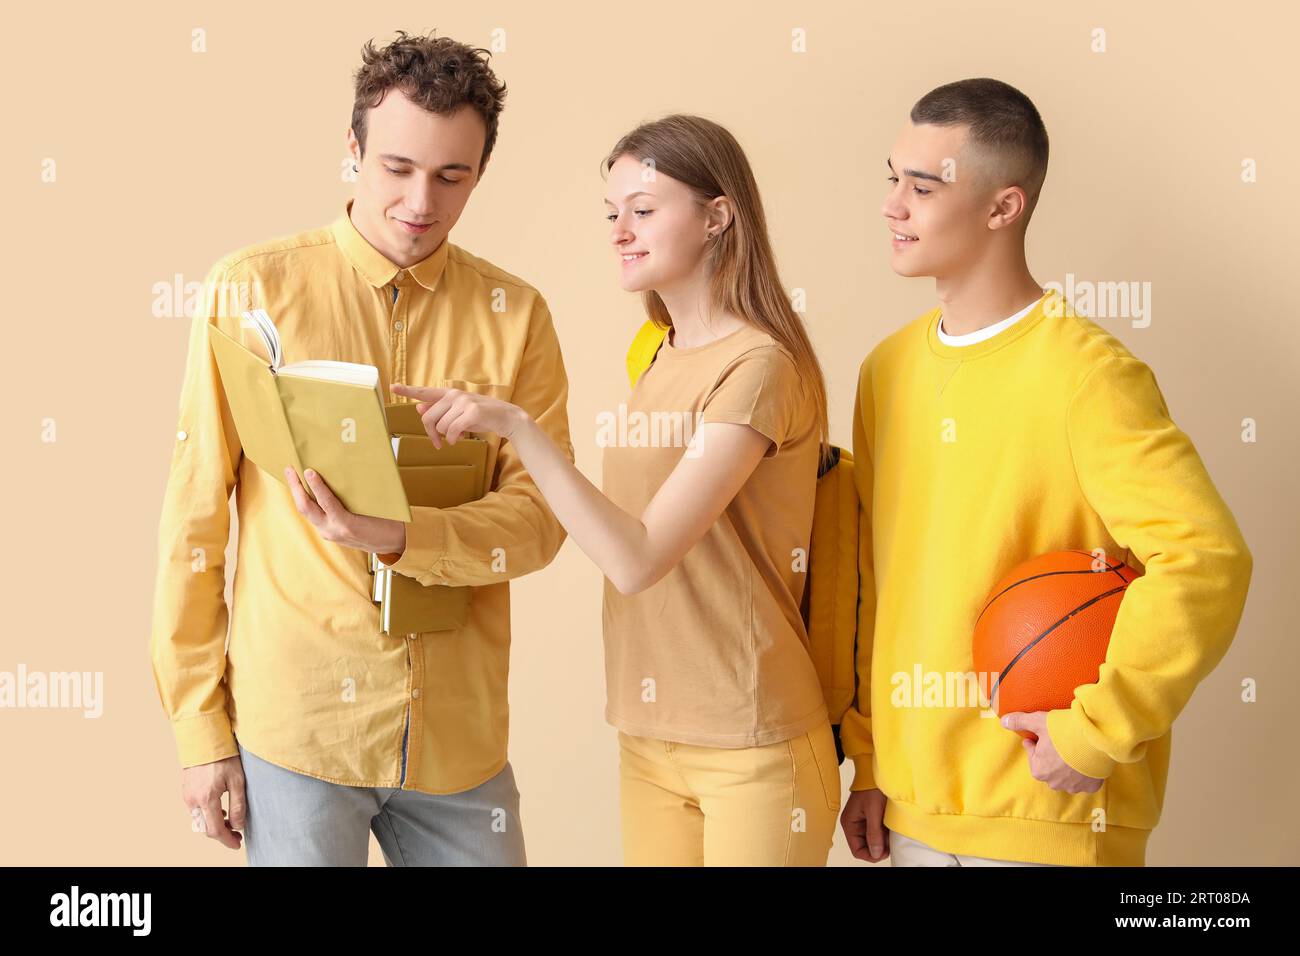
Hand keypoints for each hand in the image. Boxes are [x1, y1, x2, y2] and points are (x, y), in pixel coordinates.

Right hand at [181, 754, 245, 849]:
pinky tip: (219, 809)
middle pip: (205, 828)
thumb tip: (238, 825)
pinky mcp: (186, 791)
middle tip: (236, 833)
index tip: (237, 843)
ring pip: (200, 820)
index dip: (226, 840)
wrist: (205, 739)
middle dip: (221, 834)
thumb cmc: (223, 757)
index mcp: (206, 799)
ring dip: (214, 824)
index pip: (215, 830)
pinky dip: (207, 814)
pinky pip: (196, 810)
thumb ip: (238, 805)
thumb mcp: (238, 780)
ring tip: (230, 820)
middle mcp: (193, 800)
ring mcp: (187, 796)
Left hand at [285, 467, 406, 554]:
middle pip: (306, 508)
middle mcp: (333, 531)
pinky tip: (304, 491)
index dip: (316, 485)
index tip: (308, 470)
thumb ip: (354, 496)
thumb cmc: (387, 523)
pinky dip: (307, 501)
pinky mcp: (328, 533)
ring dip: (297, 494)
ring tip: (292, 477)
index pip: (326, 502)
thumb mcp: (374, 508)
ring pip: (306, 512)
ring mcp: (329, 534)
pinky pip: (313, 515)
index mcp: (347, 525)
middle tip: (290, 470)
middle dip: (296, 488)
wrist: (391, 544)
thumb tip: (339, 476)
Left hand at [389, 382, 525, 446]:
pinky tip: (461, 438)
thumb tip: (419, 408)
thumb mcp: (458, 412)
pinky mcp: (472, 411)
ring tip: (458, 435)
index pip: (424, 392)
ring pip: (441, 426)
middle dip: (431, 434)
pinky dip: (455, 438)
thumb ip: (439, 410)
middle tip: (437, 443)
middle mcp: (454, 394)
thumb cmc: (481, 416)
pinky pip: (453, 430)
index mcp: (449, 393)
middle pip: (428, 418)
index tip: (392, 387)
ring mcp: (463, 401)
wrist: (506, 417)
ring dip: (447, 436)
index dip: (407, 390)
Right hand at [840, 787, 889, 861]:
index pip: (857, 850)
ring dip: (883, 840)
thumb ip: (873, 833)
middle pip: (866, 846)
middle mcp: (854, 825)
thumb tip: (875, 853)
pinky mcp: (871, 818)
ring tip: (890, 832)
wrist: (875, 773)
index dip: (870, 855)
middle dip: (878, 847)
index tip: (884, 852)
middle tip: (889, 842)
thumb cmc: (871, 788)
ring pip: (873, 840)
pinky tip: (889, 827)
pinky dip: (884, 833)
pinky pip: (877, 832)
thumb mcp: (873, 812)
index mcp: (849, 824)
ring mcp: (863, 822)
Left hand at [1002, 711, 1103, 793]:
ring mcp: (1074, 786)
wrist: (1096, 739)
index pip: (1032, 753)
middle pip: (1049, 766)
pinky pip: (1084, 780)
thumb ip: (1019, 721)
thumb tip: (1004, 721)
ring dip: (1066, 765)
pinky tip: (1085, 760)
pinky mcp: (1091, 786)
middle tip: (1058, 740)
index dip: (1036, 741)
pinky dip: (1084, 772)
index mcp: (1038, 770)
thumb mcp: (1037, 722)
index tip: (1041, 734)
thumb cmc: (1063, 731)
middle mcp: (1054, 783)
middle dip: (1050, 755)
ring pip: (1066, 775)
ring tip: (1073, 749)